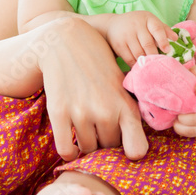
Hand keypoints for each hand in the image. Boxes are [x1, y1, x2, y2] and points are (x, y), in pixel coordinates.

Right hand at [35, 17, 148, 160]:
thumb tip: (136, 144)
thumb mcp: (120, 83)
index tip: (125, 145)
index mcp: (125, 105)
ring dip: (87, 143)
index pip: (137, 149)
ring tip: (86, 128)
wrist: (66, 42)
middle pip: (109, 148)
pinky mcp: (59, 113)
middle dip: (106, 141)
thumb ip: (128, 110)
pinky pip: (65, 150)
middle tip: (101, 127)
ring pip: (88, 149)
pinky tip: (72, 145)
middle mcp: (105, 112)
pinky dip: (69, 153)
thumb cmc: (97, 63)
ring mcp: (81, 113)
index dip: (132, 151)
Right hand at [103, 10, 176, 67]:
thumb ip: (163, 29)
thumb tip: (176, 38)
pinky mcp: (119, 45)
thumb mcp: (150, 22)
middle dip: (155, 55)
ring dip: (146, 61)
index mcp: (147, 19)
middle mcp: (136, 25)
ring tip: (152, 67)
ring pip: (139, 53)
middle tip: (160, 64)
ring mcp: (126, 35)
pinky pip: (129, 58)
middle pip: (148, 44)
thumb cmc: (137, 24)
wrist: (112, 24)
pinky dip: (136, 65)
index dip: (163, 40)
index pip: (157, 28)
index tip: (167, 50)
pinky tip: (141, 67)